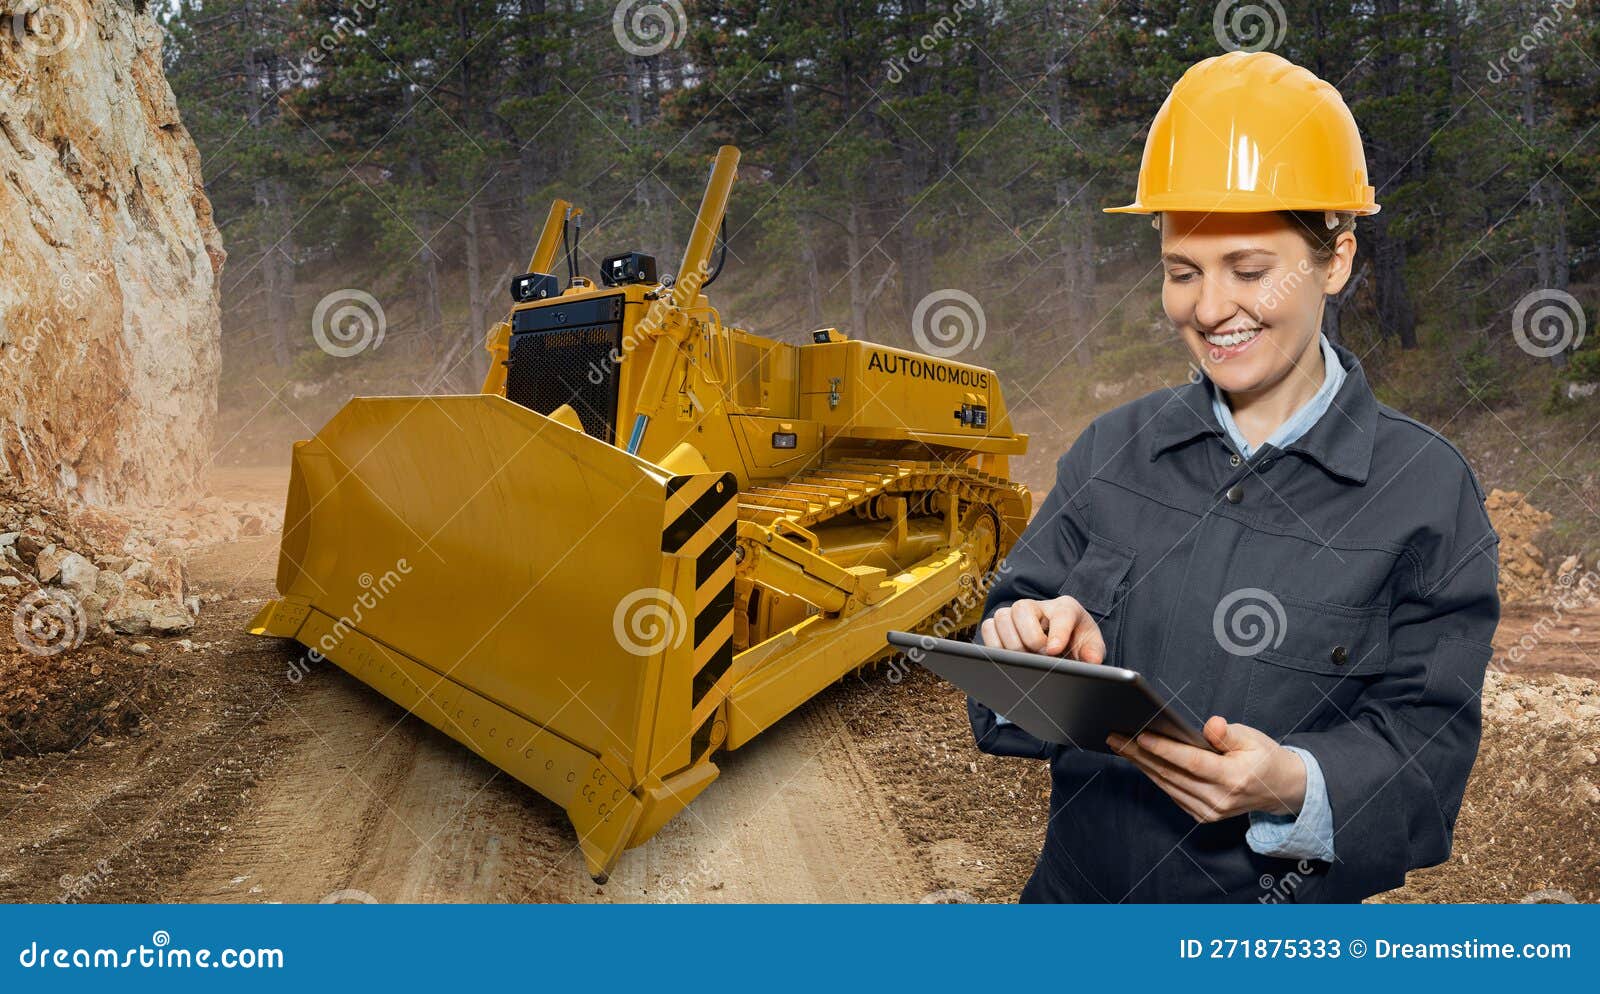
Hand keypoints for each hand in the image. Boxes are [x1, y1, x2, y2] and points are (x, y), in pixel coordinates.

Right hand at [981, 596, 1104, 661]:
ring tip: (1026, 660)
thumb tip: (1092, 661)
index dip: (1057, 632)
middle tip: (1041, 657)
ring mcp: (1015, 613)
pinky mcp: (998, 625)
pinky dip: (995, 646)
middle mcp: (1038, 605)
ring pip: (1001, 618)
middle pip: (1022, 610)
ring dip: (1012, 645)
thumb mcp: (1091, 647)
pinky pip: (987, 628)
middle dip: (1031, 639)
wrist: (1060, 648)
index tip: (1053, 650)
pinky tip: (1009, 659)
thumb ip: (1094, 652)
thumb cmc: (1075, 644)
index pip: (1061, 613)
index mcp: (1066, 607)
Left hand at [1106, 716, 1306, 820]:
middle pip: (1172, 774)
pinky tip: (1139, 760)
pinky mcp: (1203, 816)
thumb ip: (1228, 734)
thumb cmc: (1263, 757)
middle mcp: (1219, 800)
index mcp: (1234, 779)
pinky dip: (1154, 776)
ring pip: (1167, 784)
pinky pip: (1172, 793)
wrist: (1279, 790)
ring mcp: (1210, 812)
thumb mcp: (1252, 738)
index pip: (1192, 762)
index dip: (1164, 749)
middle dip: (1140, 754)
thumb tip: (1212, 725)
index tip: (1140, 735)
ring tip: (1120, 745)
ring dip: (1141, 764)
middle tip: (1116, 736)